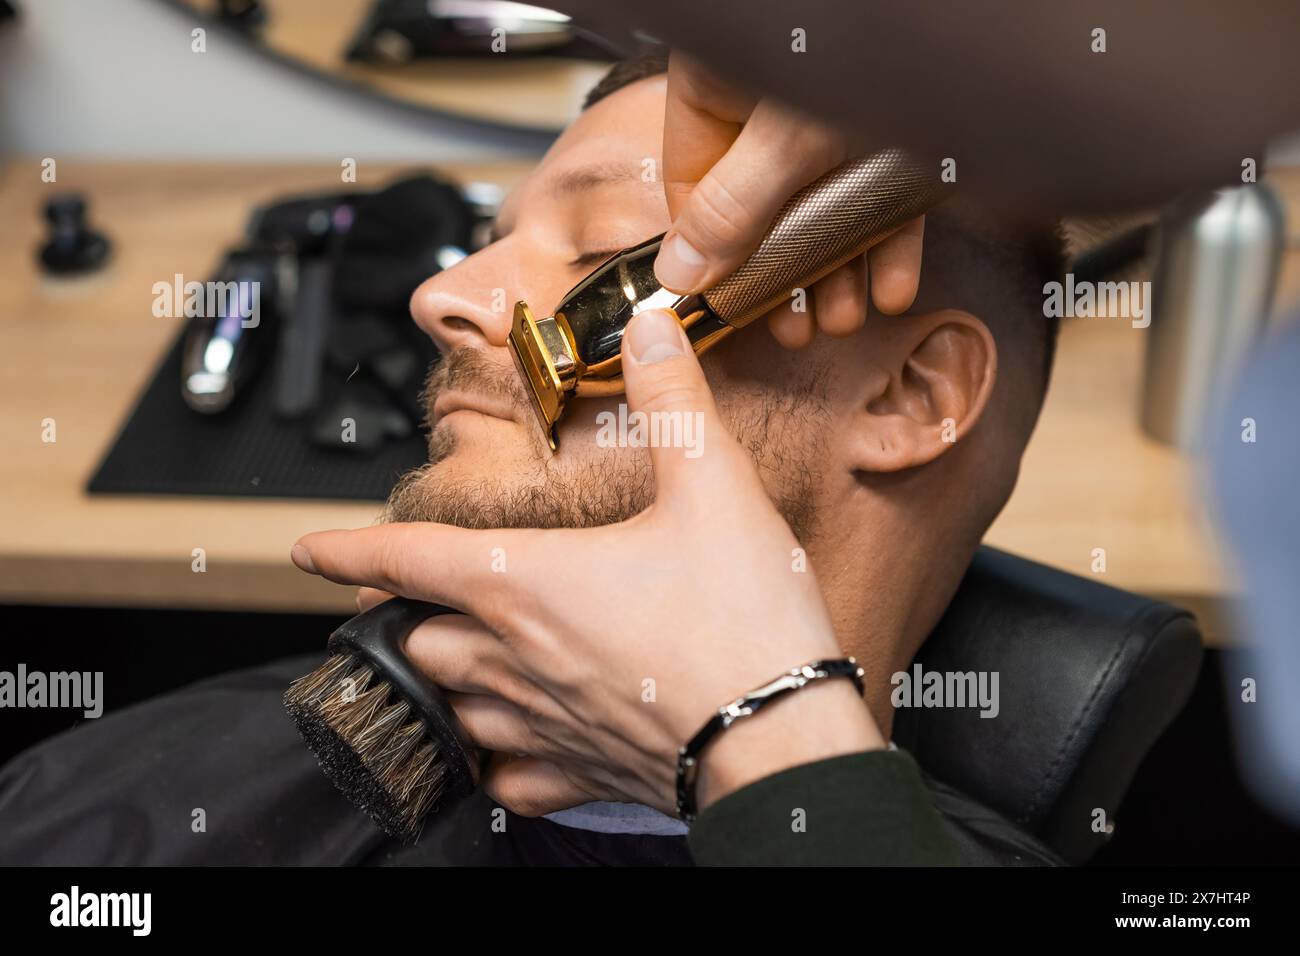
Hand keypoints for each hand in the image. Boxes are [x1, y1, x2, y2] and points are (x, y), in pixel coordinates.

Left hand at [291, 309, 883, 816]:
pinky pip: (505, 776)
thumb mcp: (714, 487)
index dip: (351, 549)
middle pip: (418, 636)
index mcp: (527, 581)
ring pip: (449, 704)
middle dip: (411, 612)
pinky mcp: (578, 773)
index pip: (408, 559)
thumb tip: (649, 328)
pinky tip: (512, 741)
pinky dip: (495, 755)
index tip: (309, 550)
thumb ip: (673, 401)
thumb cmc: (746, 617)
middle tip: (426, 596)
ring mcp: (539, 722)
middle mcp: (514, 656)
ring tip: (465, 658)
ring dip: (446, 677)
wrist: (783, 736)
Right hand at [655, 51, 924, 348]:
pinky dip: (885, 245)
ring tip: (843, 318)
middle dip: (784, 276)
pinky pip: (875, 195)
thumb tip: (680, 272)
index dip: (711, 255)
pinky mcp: (886, 131)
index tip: (731, 304)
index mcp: (718, 88)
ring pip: (820, 210)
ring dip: (836, 274)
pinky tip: (891, 288)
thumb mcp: (785, 143)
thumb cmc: (866, 57)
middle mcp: (767, 105)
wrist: (957, 39)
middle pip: (762, 209)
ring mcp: (828, 119)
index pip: (693, 186)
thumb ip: (732, 208)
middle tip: (793, 324)